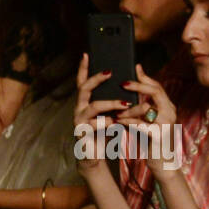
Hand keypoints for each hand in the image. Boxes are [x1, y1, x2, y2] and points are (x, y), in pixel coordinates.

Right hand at [73, 53, 129, 173]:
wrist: (93, 155)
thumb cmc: (102, 133)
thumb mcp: (108, 115)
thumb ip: (114, 103)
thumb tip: (129, 90)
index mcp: (85, 102)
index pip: (82, 81)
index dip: (83, 68)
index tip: (86, 54)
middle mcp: (79, 108)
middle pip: (85, 88)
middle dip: (97, 78)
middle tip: (110, 72)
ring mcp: (79, 120)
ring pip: (94, 106)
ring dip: (111, 103)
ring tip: (126, 104)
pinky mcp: (82, 132)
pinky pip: (96, 125)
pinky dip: (108, 123)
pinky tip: (118, 124)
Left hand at [115, 63, 179, 175]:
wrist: (163, 164)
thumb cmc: (151, 139)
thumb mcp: (148, 119)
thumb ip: (142, 104)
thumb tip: (129, 88)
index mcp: (168, 107)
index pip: (157, 86)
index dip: (144, 77)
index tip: (132, 68)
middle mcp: (171, 113)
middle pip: (155, 91)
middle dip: (138, 86)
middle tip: (122, 83)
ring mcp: (167, 125)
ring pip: (146, 108)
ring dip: (129, 108)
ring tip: (116, 110)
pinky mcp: (159, 136)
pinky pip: (141, 125)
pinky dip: (128, 121)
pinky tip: (118, 121)